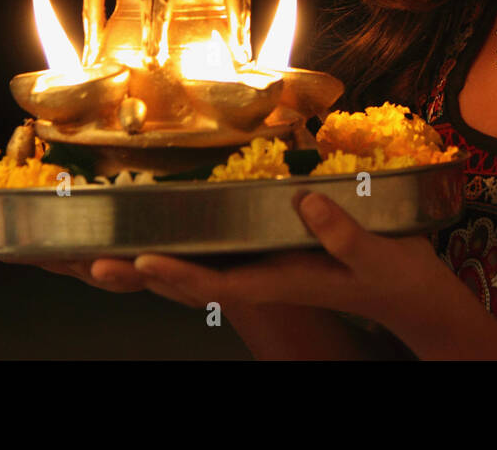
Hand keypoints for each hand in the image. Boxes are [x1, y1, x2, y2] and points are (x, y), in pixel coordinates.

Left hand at [22, 191, 453, 331]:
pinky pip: (213, 258)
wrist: (411, 294)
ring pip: (194, 272)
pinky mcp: (268, 255)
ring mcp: (262, 269)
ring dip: (146, 267)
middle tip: (85, 261)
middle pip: (188, 283)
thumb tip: (305, 201)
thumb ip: (342, 232)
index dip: (175, 275)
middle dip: (138, 275)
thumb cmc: (396, 276)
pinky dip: (178, 250)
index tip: (138, 262)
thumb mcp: (377, 254)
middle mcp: (262, 277)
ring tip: (96, 255)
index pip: (218, 283)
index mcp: (282, 280)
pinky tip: (157, 235)